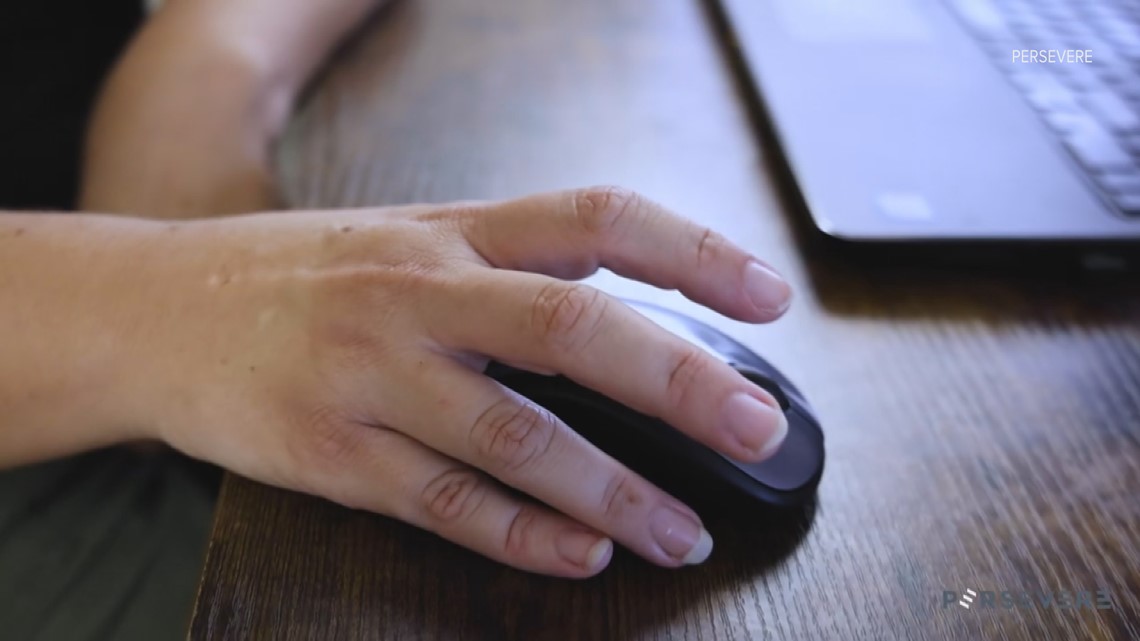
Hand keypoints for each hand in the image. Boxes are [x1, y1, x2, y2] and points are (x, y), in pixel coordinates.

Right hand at [125, 187, 792, 576]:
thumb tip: (635, 320)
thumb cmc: (304, 276)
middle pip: (570, 327)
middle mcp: (415, 294)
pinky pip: (445, 502)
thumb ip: (512, 270)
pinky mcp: (329, 454)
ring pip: (516, 437)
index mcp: (451, 231)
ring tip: (681, 533)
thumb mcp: (410, 239)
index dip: (692, 252)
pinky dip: (523, 536)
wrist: (157, 309)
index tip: (767, 295)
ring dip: (613, 493)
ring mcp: (369, 376)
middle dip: (676, 381)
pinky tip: (581, 554)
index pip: (595, 220)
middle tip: (752, 429)